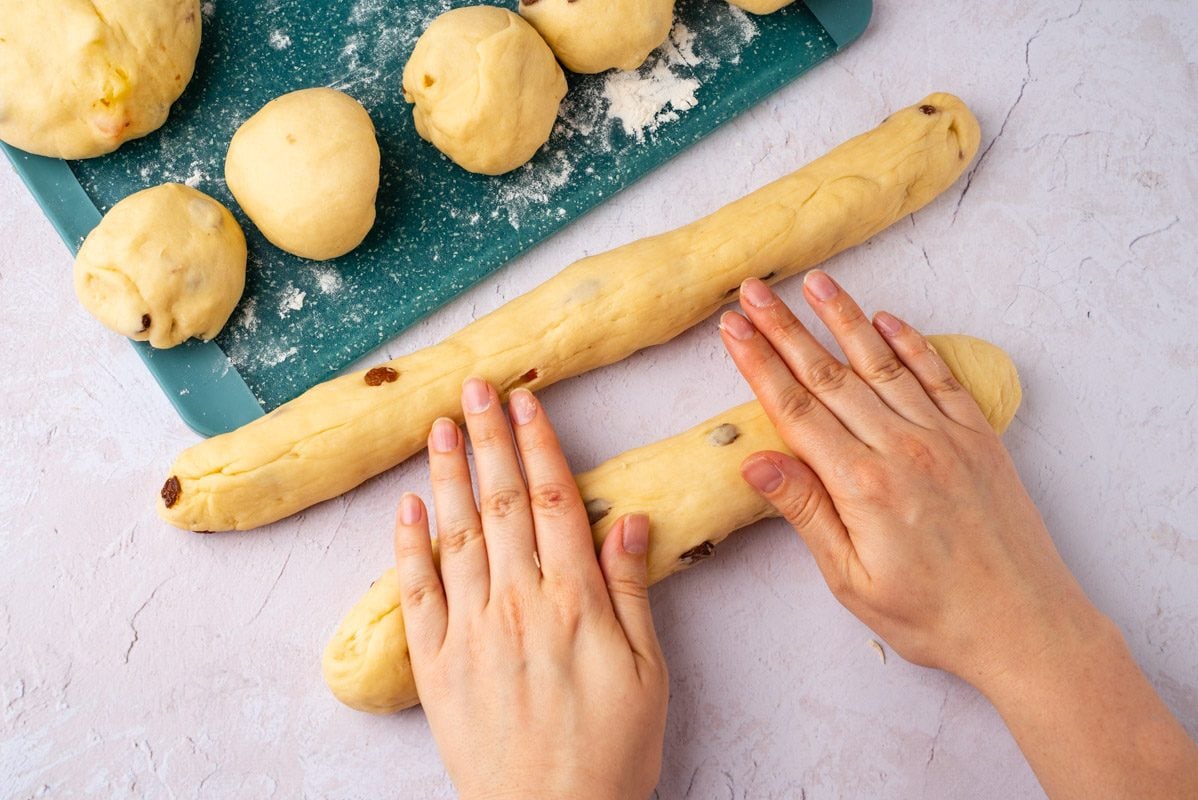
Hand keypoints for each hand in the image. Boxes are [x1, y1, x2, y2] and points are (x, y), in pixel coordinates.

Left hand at [392, 379, 667, 799]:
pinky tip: (408, 505)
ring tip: (440, 425)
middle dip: (488, 437)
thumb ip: (631, 589)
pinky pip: (415, 592)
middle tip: (474, 386)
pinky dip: (409, 545)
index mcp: (575, 599)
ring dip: (448, 473)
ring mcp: (470, 630)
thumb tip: (628, 517)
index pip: (551, 500)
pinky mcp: (435, 663)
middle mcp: (518, 601)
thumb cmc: (611, 751)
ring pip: (456, 533)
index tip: (525, 400)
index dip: (537, 444)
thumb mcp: (649, 671)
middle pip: (500, 501)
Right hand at [719, 271, 1197, 799]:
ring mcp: (944, 437)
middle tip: (754, 291)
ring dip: (845, 318)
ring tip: (814, 281)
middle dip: (785, 329)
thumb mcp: (851, 578)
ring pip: (882, 364)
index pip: (795, 409)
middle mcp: (902, 448)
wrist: (1025, 627)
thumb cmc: (932, 616)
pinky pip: (939, 377)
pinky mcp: (978, 438)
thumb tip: (755, 459)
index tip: (733, 327)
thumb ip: (804, 511)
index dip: (759, 363)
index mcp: (862, 485)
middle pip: (830, 375)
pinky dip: (912, 343)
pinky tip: (887, 319)